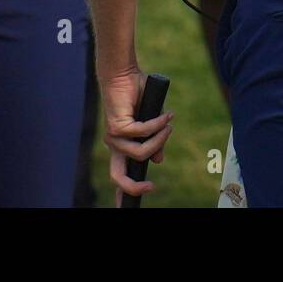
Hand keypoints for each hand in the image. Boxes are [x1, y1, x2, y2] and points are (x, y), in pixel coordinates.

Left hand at [100, 68, 173, 202]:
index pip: (119, 174)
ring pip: (141, 152)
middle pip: (118, 176)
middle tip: (152, 187)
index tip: (126, 206)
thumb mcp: (151, 123)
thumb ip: (154, 141)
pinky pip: (143, 133)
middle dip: (133, 187)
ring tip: (169, 124)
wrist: (123, 75)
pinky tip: (166, 115)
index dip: (123, 193)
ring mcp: (114, 136)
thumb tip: (158, 161)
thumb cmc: (137, 96)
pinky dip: (158, 124)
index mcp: (121, 146)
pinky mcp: (117, 126)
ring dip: (160, 139)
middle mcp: (114, 144)